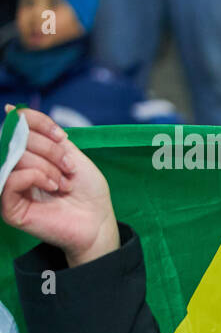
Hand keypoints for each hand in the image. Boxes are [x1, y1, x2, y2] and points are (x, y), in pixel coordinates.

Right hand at [1, 106, 119, 265]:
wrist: (98, 221)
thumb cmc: (88, 190)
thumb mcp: (69, 155)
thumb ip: (44, 135)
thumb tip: (11, 111)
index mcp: (28, 153)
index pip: (18, 124)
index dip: (39, 123)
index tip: (62, 138)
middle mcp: (14, 167)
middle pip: (16, 139)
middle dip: (48, 150)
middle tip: (68, 169)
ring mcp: (9, 187)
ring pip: (13, 157)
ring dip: (46, 166)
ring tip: (63, 182)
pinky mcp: (9, 207)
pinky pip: (10, 179)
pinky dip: (35, 177)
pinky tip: (52, 187)